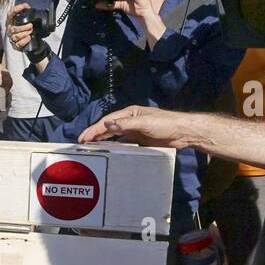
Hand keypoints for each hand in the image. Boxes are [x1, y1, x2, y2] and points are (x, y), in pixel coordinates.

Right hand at [7, 2, 33, 51]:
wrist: (29, 41)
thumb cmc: (25, 29)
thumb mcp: (24, 19)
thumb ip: (25, 12)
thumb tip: (28, 7)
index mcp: (11, 21)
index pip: (10, 13)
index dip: (17, 9)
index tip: (25, 6)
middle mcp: (10, 29)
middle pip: (13, 29)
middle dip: (23, 27)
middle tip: (31, 25)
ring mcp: (12, 38)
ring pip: (16, 36)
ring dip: (25, 33)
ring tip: (31, 31)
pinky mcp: (15, 45)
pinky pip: (19, 44)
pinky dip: (24, 40)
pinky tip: (29, 37)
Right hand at [78, 105, 199, 148]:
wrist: (182, 133)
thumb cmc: (165, 124)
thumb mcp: (144, 123)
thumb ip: (125, 124)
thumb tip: (107, 125)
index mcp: (129, 113)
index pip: (107, 121)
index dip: (94, 129)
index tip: (82, 138)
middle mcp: (130, 121)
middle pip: (108, 127)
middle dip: (94, 134)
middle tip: (81, 143)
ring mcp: (134, 130)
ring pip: (114, 135)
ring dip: (102, 140)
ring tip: (90, 147)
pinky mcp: (140, 139)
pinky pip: (122, 142)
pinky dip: (113, 145)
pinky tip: (108, 150)